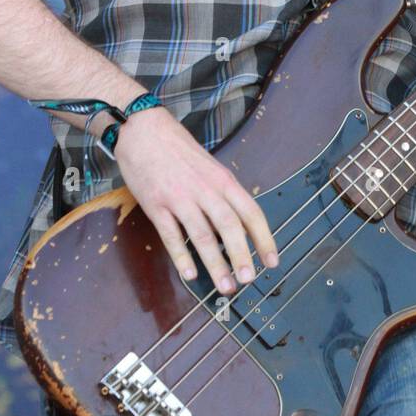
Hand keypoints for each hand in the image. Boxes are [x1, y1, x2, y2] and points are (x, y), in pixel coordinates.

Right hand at [113, 106, 277, 294]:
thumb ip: (223, 193)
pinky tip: (190, 274)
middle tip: (249, 279)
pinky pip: (171, 235)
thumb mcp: (210, 165)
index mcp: (223, 179)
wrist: (142, 129)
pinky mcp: (155, 204)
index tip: (272, 261)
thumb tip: (238, 226)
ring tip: (225, 286)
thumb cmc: (177, 148)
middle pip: (229, 226)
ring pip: (202, 235)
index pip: (251, 211)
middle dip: (242, 255)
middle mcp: (205, 189)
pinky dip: (182, 256)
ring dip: (216, 264)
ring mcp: (179, 197)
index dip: (264, 238)